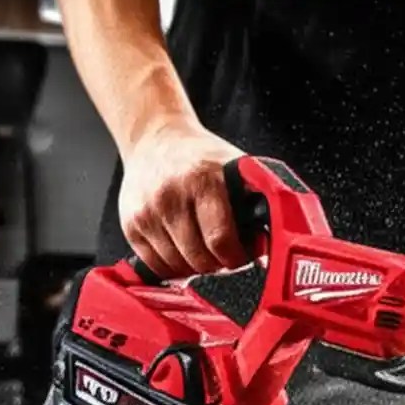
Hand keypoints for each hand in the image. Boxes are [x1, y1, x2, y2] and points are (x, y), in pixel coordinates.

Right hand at [118, 117, 248, 277]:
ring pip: (177, 266)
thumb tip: (273, 242)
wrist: (155, 138)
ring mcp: (147, 211)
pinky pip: (155, 265)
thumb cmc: (201, 157)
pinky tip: (183, 251)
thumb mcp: (236, 168)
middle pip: (199, 258)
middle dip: (218, 264)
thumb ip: (256, 201)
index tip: (242, 256)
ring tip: (204, 250)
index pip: (221, 240)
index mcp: (203, 181)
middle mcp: (171, 196)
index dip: (237, 258)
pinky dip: (173, 266)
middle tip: (225, 255)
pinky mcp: (131, 224)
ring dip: (195, 266)